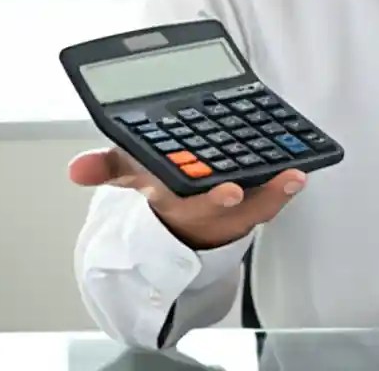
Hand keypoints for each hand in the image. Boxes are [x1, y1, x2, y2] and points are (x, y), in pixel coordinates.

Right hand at [68, 148, 305, 249]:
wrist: (184, 211)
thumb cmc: (160, 182)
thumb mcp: (130, 171)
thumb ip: (105, 167)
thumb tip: (75, 170)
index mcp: (172, 202)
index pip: (184, 202)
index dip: (203, 198)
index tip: (225, 191)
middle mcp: (204, 211)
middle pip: (222, 210)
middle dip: (235, 200)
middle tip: (244, 189)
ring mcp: (233, 210)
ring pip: (256, 208)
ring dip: (274, 193)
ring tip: (293, 176)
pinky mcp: (256, 203)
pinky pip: (273, 199)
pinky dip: (286, 187)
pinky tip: (303, 168)